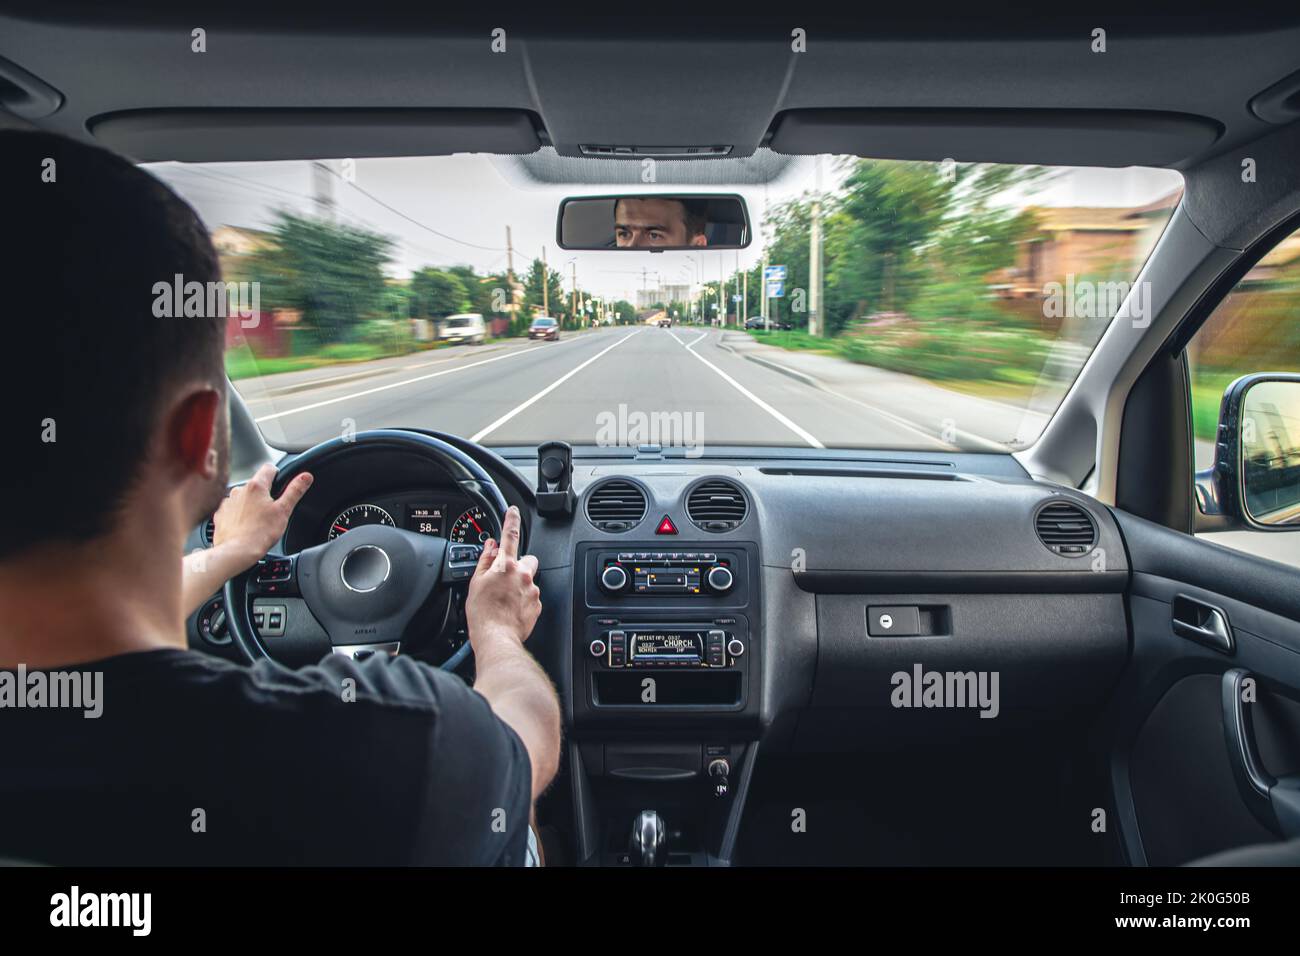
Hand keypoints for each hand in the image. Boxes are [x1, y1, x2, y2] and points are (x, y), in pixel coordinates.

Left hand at [212, 463, 312, 569]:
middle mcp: (239, 490)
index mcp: (256, 486)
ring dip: (251, 505)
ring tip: (258, 522)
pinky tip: (246, 527)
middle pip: (256, 485)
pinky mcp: (221, 514)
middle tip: (272, 511)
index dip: (278, 474)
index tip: (281, 485)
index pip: (269, 468)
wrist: (236, 552)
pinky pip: (233, 510)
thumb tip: (305, 476)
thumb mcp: (284, 511)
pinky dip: (239, 515)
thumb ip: (295, 491)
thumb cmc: (259, 534)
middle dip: (265, 494)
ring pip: (244, 497)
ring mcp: (228, 502)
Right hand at [465, 506, 540, 653]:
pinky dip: (523, 600)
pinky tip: (511, 609)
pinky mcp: (537, 604)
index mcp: (505, 566)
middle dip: (519, 565)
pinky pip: (531, 596)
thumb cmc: (482, 614)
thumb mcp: (476, 583)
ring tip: (505, 600)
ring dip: (520, 585)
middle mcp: (522, 575)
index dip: (511, 520)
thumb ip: (485, 561)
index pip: (510, 536)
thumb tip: (489, 546)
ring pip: (529, 580)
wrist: (496, 638)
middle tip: (506, 578)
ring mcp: (532, 590)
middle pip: (527, 559)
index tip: (513, 512)